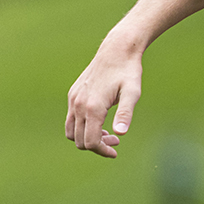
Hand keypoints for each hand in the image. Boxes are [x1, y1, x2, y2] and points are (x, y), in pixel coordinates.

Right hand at [66, 35, 143, 157]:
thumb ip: (125, 113)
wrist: (116, 51)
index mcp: (93, 108)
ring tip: (107, 133)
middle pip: (80, 140)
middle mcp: (78, 105)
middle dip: (97, 146)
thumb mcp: (132, 93)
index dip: (103, 151)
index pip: (91, 142)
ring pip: (71, 132)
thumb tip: (121, 133)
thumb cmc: (128, 72)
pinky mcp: (73, 95)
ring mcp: (73, 100)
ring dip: (87, 138)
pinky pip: (71, 119)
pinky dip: (82, 127)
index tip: (115, 152)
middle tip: (116, 140)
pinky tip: (99, 121)